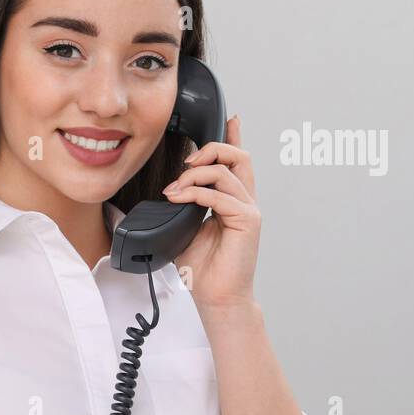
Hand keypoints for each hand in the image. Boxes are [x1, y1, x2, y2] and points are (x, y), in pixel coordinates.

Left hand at [162, 114, 259, 310]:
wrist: (215, 296)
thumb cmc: (202, 267)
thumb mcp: (183, 229)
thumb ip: (181, 208)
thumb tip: (165, 192)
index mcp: (231, 200)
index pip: (236, 162)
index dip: (234, 137)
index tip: (230, 119)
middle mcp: (244, 201)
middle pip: (238, 156)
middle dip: (210, 149)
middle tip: (185, 163)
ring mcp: (248, 210)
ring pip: (227, 171)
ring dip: (194, 175)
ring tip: (173, 190)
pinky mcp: (247, 221)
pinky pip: (220, 196)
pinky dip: (196, 193)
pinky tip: (178, 199)